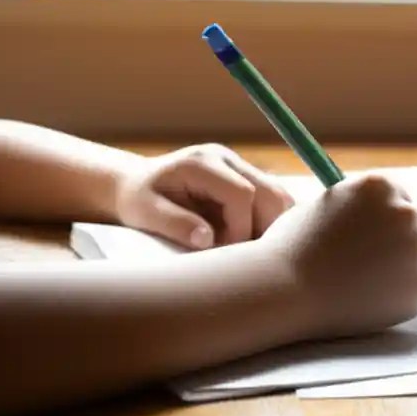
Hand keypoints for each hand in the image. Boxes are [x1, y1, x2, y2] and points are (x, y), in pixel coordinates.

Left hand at [114, 144, 293, 249]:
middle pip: (271, 193)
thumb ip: (174, 223)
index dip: (240, 229)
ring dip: (272, 228)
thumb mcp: (144, 212)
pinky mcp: (246, 179)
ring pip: (280, 197)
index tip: (223, 253)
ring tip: (247, 251)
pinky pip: (274, 202)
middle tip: (242, 256)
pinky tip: (250, 242)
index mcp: (202, 163)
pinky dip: (270, 224)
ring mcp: (239, 167)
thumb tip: (207, 240)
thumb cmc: (137, 200)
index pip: (242, 194)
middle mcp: (226, 159)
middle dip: (265, 230)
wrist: (135, 183)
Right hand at [259, 174, 416, 339]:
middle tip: (368, 263)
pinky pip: (412, 291)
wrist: (285, 288)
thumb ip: (354, 209)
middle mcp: (405, 213)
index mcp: (380, 186)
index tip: (373, 234)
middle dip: (397, 241)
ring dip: (394, 271)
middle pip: (416, 224)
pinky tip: (361, 301)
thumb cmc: (292, 248)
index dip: (384, 217)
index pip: (399, 197)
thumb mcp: (322, 208)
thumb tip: (370, 218)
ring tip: (353, 285)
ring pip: (414, 260)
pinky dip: (393, 298)